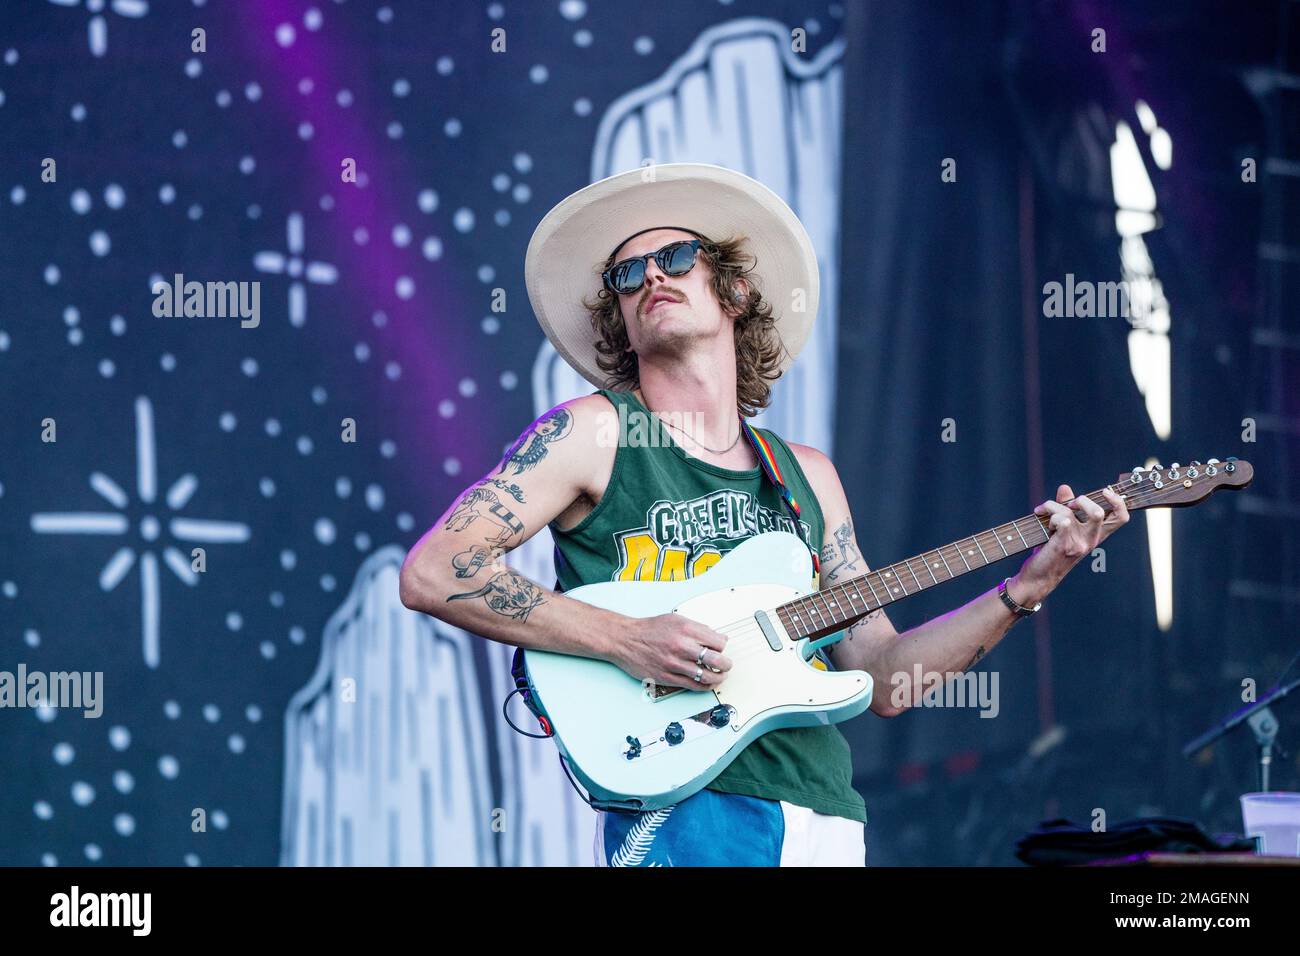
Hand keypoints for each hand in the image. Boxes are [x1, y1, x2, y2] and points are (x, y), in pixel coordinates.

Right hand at [612, 613, 732, 689]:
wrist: (625, 639)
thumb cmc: (648, 629)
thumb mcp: (675, 620)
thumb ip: (697, 628)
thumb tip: (717, 637)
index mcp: (686, 629)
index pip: (718, 642)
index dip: (722, 646)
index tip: (721, 649)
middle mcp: (681, 646)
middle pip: (716, 660)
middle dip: (726, 664)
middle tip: (726, 665)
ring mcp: (674, 663)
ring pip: (707, 676)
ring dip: (718, 677)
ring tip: (720, 676)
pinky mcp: (667, 677)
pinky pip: (692, 685)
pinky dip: (704, 686)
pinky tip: (707, 683)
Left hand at [1013, 483, 1129, 602]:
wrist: (1038, 578)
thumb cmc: (1050, 552)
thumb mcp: (1061, 529)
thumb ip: (1066, 508)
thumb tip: (1065, 488)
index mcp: (1095, 536)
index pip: (1121, 518)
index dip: (1119, 501)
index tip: (1106, 490)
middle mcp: (1091, 540)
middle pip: (1099, 512)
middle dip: (1082, 499)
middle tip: (1070, 504)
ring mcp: (1079, 544)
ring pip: (1070, 512)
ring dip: (1052, 506)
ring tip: (1043, 511)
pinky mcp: (1064, 545)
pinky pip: (1060, 519)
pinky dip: (1048, 514)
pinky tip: (1042, 521)